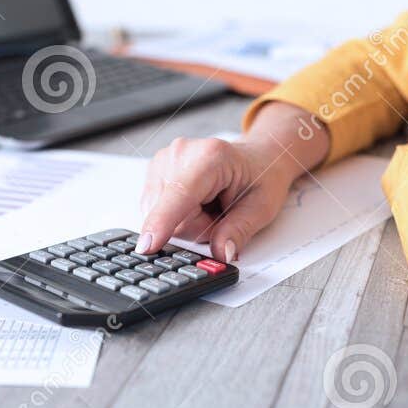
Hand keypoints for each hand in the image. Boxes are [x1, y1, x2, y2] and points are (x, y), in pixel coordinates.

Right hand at [136, 136, 295, 262]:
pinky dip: (174, 216)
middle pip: (169, 215)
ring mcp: (162, 161)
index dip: (161, 222)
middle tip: (219, 215)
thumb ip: (239, 231)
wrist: (256, 159)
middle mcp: (179, 154)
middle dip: (194, 227)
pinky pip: (154, 210)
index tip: (147, 246)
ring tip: (208, 207)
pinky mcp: (153, 172)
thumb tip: (221, 253)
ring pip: (158, 216)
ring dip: (184, 222)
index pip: (179, 195)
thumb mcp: (261, 207)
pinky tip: (194, 204)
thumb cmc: (259, 177)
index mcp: (210, 157)